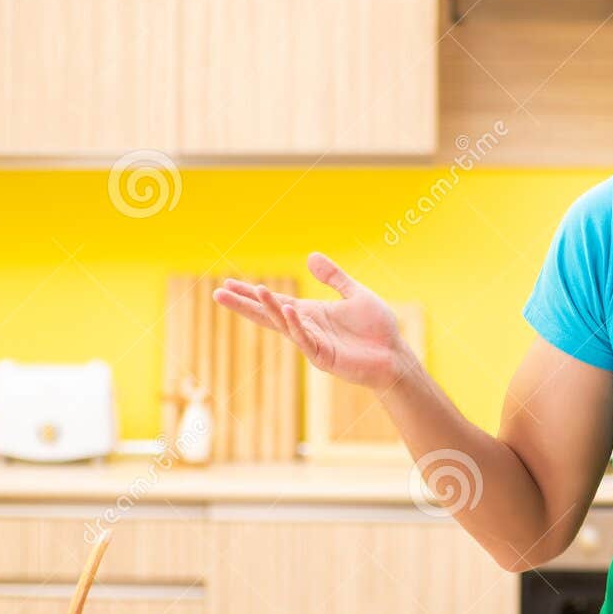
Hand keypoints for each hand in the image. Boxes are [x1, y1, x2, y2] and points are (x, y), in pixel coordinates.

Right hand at [212, 253, 412, 390]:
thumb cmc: (377, 329)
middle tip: (218, 293)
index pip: (275, 301)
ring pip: (285, 325)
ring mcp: (313, 343)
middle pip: (269, 314)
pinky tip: (288, 309)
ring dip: (270, 308)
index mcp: (310, 314)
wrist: (394, 355)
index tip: (228, 283)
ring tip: (254, 290)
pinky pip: (305, 340)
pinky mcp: (324, 357)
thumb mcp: (355, 294)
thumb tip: (310, 256)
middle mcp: (306, 328)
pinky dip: (296, 325)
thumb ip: (334, 277)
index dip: (252, 293)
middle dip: (245, 304)